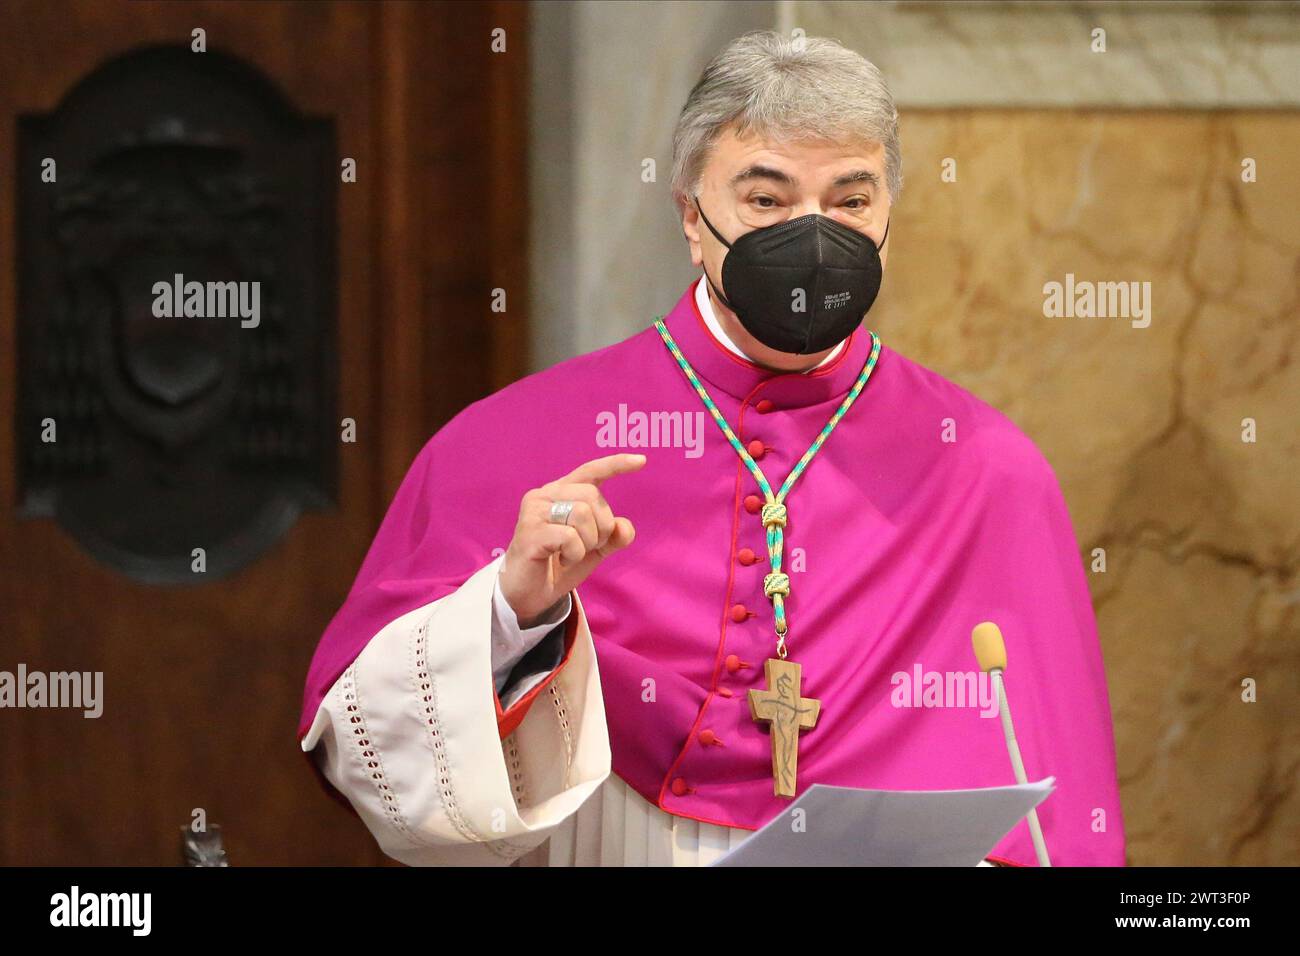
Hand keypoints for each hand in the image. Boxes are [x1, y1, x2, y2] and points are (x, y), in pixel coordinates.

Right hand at [499, 453, 644, 625]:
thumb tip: (624, 526)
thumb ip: (613, 536)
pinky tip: (562, 559)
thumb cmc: (558, 565)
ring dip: (587, 542)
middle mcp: (545, 495)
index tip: (641, 461)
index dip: (616, 465)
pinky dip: (575, 553)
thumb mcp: (594, 550)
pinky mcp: (529, 532)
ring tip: (570, 554)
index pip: (590, 471)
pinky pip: (569, 536)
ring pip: (582, 513)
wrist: (528, 594)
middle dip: (602, 527)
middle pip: (592, 496)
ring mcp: (534, 511)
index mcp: (561, 493)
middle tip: (586, 547)